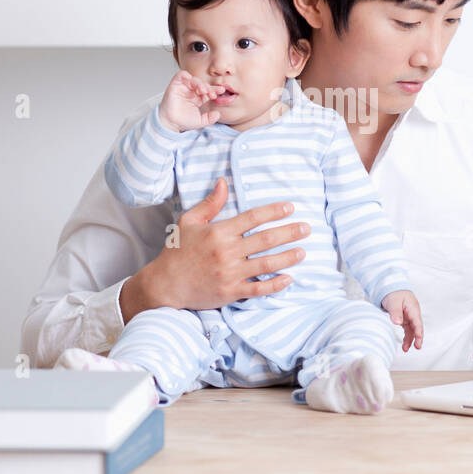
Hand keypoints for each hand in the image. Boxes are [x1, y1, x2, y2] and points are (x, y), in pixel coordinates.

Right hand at [122, 177, 311, 320]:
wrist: (165, 284)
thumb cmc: (177, 251)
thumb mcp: (189, 222)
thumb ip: (210, 203)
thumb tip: (223, 181)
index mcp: (219, 232)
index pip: (253, 217)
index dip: (274, 211)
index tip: (290, 207)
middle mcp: (227, 252)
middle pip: (266, 239)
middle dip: (289, 232)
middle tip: (307, 228)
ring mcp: (230, 273)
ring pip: (266, 264)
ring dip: (288, 257)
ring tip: (303, 251)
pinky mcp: (231, 292)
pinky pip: (258, 289)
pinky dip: (275, 285)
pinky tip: (289, 279)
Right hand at [158, 70, 227, 131]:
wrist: (171, 123)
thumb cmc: (183, 121)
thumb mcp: (200, 121)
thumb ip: (210, 119)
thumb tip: (218, 115)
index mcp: (198, 98)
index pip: (208, 91)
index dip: (214, 90)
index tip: (221, 91)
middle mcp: (191, 92)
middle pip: (202, 84)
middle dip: (208, 87)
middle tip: (211, 93)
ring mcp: (183, 88)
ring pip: (193, 80)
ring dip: (199, 83)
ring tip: (203, 90)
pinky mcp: (175, 85)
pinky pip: (180, 75)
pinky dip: (185, 75)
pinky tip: (190, 80)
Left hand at [381, 290, 423, 352]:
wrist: (392, 289)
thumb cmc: (394, 293)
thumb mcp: (394, 301)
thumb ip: (396, 312)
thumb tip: (398, 322)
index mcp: (413, 308)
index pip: (417, 321)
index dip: (419, 331)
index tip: (418, 338)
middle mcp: (413, 314)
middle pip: (417, 327)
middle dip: (418, 338)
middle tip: (417, 347)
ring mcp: (409, 318)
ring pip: (412, 331)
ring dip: (410, 340)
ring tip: (405, 349)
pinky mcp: (405, 320)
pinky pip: (407, 330)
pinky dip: (406, 337)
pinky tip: (404, 344)